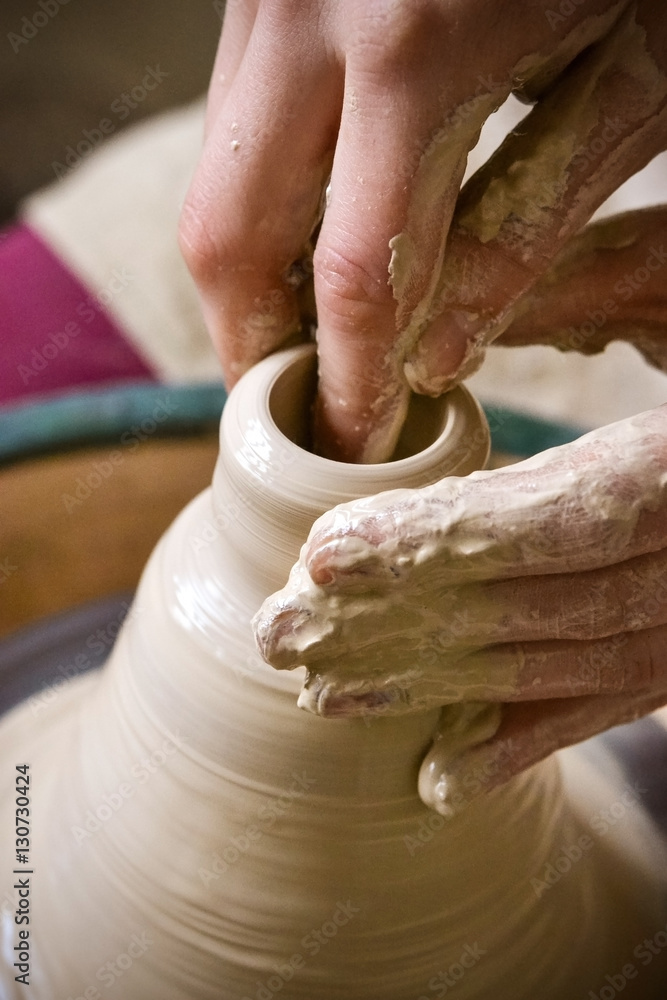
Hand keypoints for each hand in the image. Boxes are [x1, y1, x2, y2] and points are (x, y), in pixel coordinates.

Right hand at [180, 0, 666, 460]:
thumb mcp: (626, 82)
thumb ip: (524, 229)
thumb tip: (438, 356)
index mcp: (414, 51)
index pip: (351, 278)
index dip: (348, 380)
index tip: (355, 441)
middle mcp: (309, 21)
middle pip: (228, 240)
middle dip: (253, 348)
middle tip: (295, 411)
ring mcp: (268, 0)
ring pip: (213, 186)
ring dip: (248, 285)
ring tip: (303, 344)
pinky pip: (232, 131)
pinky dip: (260, 211)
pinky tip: (306, 248)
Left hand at [254, 396, 666, 812]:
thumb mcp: (648, 444)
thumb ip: (573, 485)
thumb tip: (456, 518)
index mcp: (658, 488)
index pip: (525, 523)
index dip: (425, 544)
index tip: (324, 556)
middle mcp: (661, 580)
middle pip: (504, 606)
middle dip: (383, 624)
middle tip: (277, 632)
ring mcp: (661, 642)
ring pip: (525, 666)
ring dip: (416, 686)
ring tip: (317, 691)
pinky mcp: (658, 678)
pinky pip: (582, 720)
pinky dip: (513, 753)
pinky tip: (439, 785)